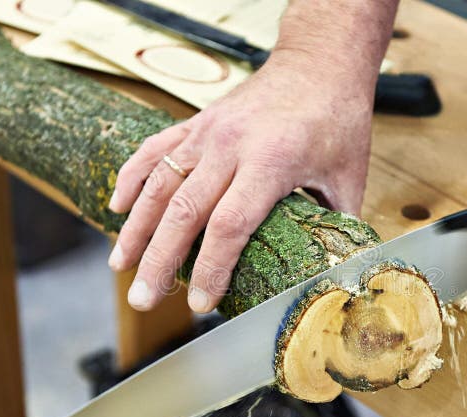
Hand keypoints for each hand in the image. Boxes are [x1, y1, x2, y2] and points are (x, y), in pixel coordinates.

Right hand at [107, 51, 374, 312]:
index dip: (211, 268)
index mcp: (271, 162)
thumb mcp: (349, 175)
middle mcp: (231, 146)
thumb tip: (336, 271)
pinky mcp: (197, 122)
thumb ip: (339, 225)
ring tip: (120, 265)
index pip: (229, 226)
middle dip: (159, 261)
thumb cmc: (338, 120)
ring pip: (159, 183)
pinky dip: (132, 178)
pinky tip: (117, 208)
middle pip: (183, 212)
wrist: (319, 61)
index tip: (200, 303)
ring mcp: (208, 131)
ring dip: (136, 228)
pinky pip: (154, 150)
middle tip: (143, 299)